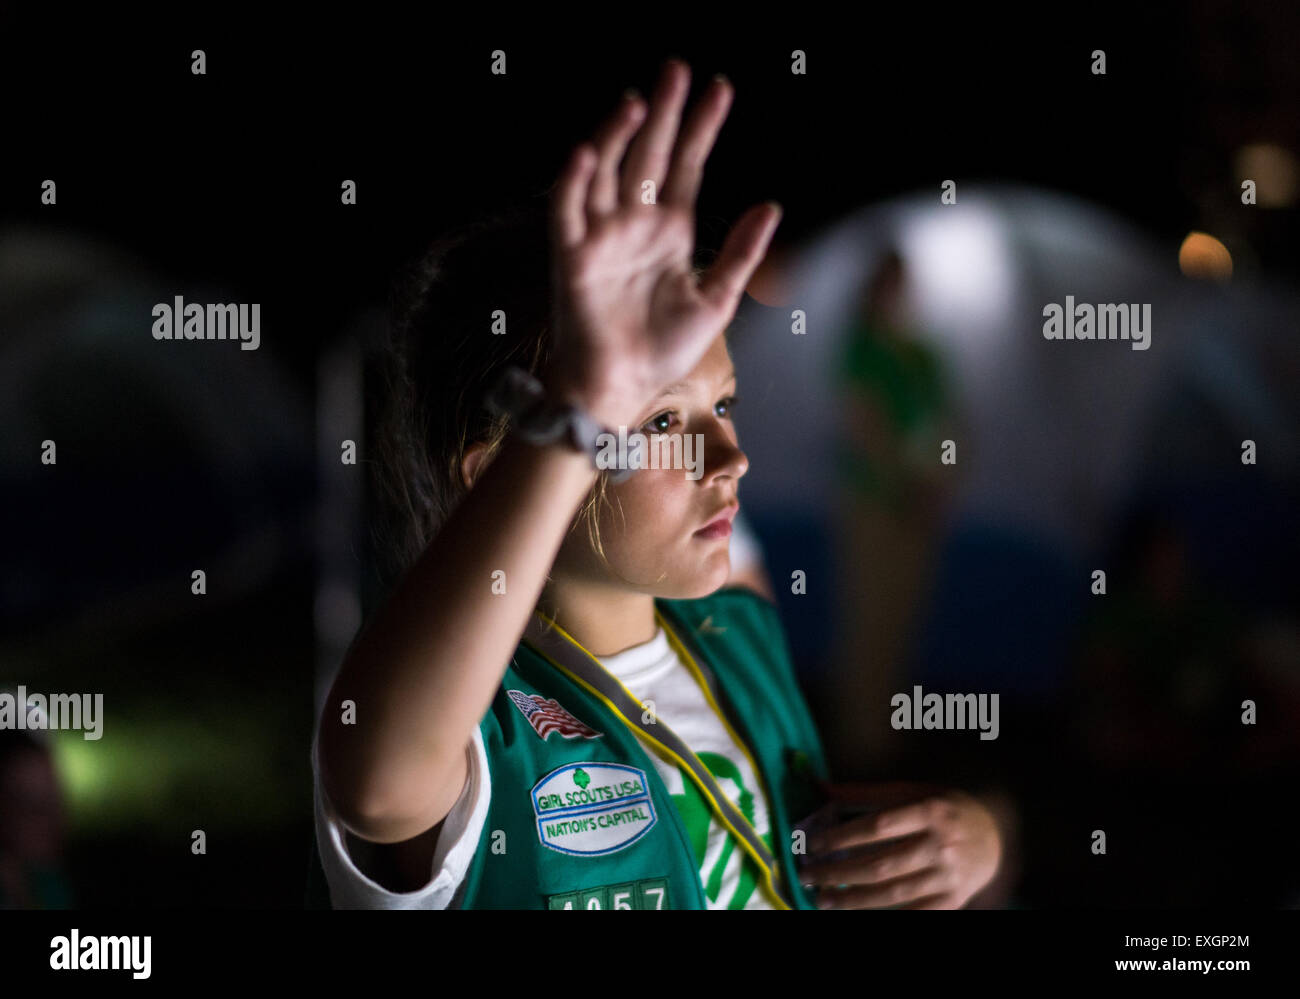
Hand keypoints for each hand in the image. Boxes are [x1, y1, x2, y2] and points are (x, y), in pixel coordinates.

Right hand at [544, 58, 782, 426]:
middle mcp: (635, 226)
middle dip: (663, 113)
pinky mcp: (572, 257)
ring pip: (607, 170)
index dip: (702, 128)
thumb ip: (740, 254)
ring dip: (619, 135)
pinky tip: (590, 151)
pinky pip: (568, 209)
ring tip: (638, 100)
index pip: (687, 166)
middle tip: (677, 69)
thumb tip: (770, 206)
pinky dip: (576, 180)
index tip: (720, 89)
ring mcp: (601, 237)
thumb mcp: (716, 301)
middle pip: (649, 155)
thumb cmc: (665, 352)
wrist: (623, 388)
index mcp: (670, 233)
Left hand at [800, 784, 1001, 908]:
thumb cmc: (943, 810)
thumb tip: (821, 788)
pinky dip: (883, 916)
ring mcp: (948, 877)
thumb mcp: (912, 791)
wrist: (994, 838)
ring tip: (821, 899)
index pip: (879, 826)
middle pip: (881, 865)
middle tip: (807, 874)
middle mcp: (942, 845)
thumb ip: (867, 794)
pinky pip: (912, 914)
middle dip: (838, 872)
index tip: (814, 843)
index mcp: (930, 811)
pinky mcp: (952, 902)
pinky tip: (854, 913)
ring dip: (852, 899)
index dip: (843, 836)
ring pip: (892, 894)